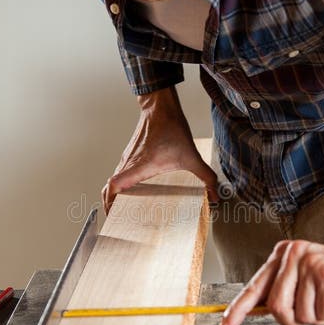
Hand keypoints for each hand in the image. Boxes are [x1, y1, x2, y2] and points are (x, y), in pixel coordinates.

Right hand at [102, 86, 219, 212]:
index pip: (114, 185)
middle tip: (118, 217)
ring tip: (125, 207)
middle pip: (109, 187)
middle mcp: (129, 163)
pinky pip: (120, 172)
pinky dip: (121, 183)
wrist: (160, 107)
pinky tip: (135, 189)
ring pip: (114, 179)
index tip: (113, 212)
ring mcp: (127, 157)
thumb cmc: (171, 128)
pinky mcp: (130, 153)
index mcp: (139, 166)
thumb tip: (215, 196)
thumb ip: (205, 177)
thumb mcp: (191, 156)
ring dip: (116, 194)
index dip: (110, 200)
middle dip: (110, 204)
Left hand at [220, 233, 323, 324]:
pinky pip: (323, 314)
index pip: (255, 287)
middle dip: (295, 321)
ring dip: (320, 316)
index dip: (238, 310)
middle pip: (277, 308)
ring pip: (301, 315)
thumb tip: (258, 310)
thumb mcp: (305, 279)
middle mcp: (293, 255)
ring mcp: (310, 264)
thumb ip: (282, 290)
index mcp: (283, 254)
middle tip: (314, 313)